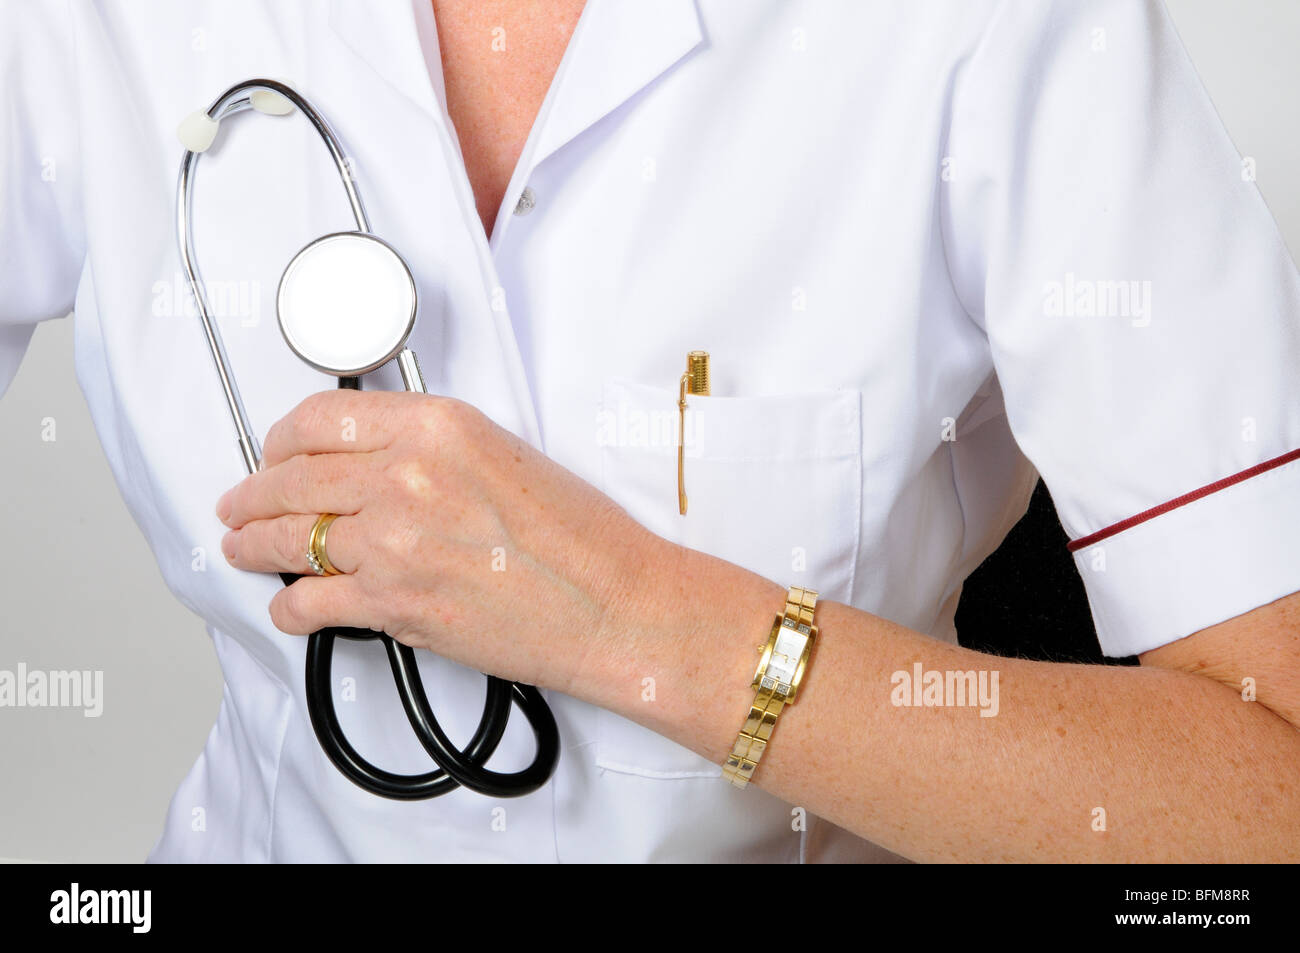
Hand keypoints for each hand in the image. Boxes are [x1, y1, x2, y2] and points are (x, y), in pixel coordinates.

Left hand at [215, 390, 662, 692]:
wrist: (612, 603)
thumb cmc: (580, 538)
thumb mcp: (504, 453)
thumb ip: (429, 448)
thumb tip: (371, 463)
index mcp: (437, 425)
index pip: (320, 419)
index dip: (280, 440)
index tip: (273, 453)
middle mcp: (406, 475)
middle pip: (291, 479)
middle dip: (252, 495)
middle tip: (239, 505)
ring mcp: (392, 541)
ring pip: (287, 539)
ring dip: (254, 546)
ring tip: (244, 549)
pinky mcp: (392, 603)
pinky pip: (309, 602)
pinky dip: (290, 607)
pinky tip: (290, 605)